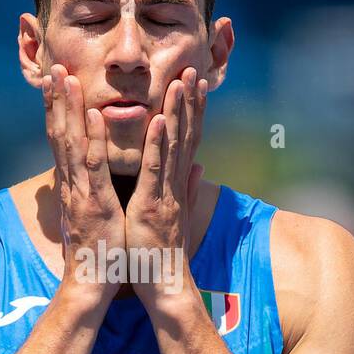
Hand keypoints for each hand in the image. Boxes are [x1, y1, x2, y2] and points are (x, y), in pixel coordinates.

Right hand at [43, 64, 124, 306]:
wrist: (92, 285)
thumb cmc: (100, 252)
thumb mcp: (98, 214)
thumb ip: (98, 190)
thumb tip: (97, 177)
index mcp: (77, 185)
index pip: (64, 140)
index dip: (60, 110)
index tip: (59, 82)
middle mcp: (73, 184)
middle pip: (61, 134)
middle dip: (57, 99)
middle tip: (54, 67)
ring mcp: (82, 193)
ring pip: (72, 143)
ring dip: (69, 109)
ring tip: (66, 77)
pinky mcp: (97, 204)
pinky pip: (94, 167)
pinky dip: (92, 140)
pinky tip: (92, 115)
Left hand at [125, 67, 206, 303]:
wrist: (162, 285)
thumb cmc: (161, 253)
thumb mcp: (174, 215)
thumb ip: (188, 188)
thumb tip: (201, 166)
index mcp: (176, 185)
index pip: (186, 139)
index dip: (192, 109)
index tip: (195, 81)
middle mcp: (175, 184)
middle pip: (185, 134)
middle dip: (189, 100)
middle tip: (193, 67)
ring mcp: (165, 194)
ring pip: (172, 145)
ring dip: (177, 111)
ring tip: (181, 80)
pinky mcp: (152, 206)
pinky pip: (155, 170)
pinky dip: (159, 143)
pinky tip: (161, 119)